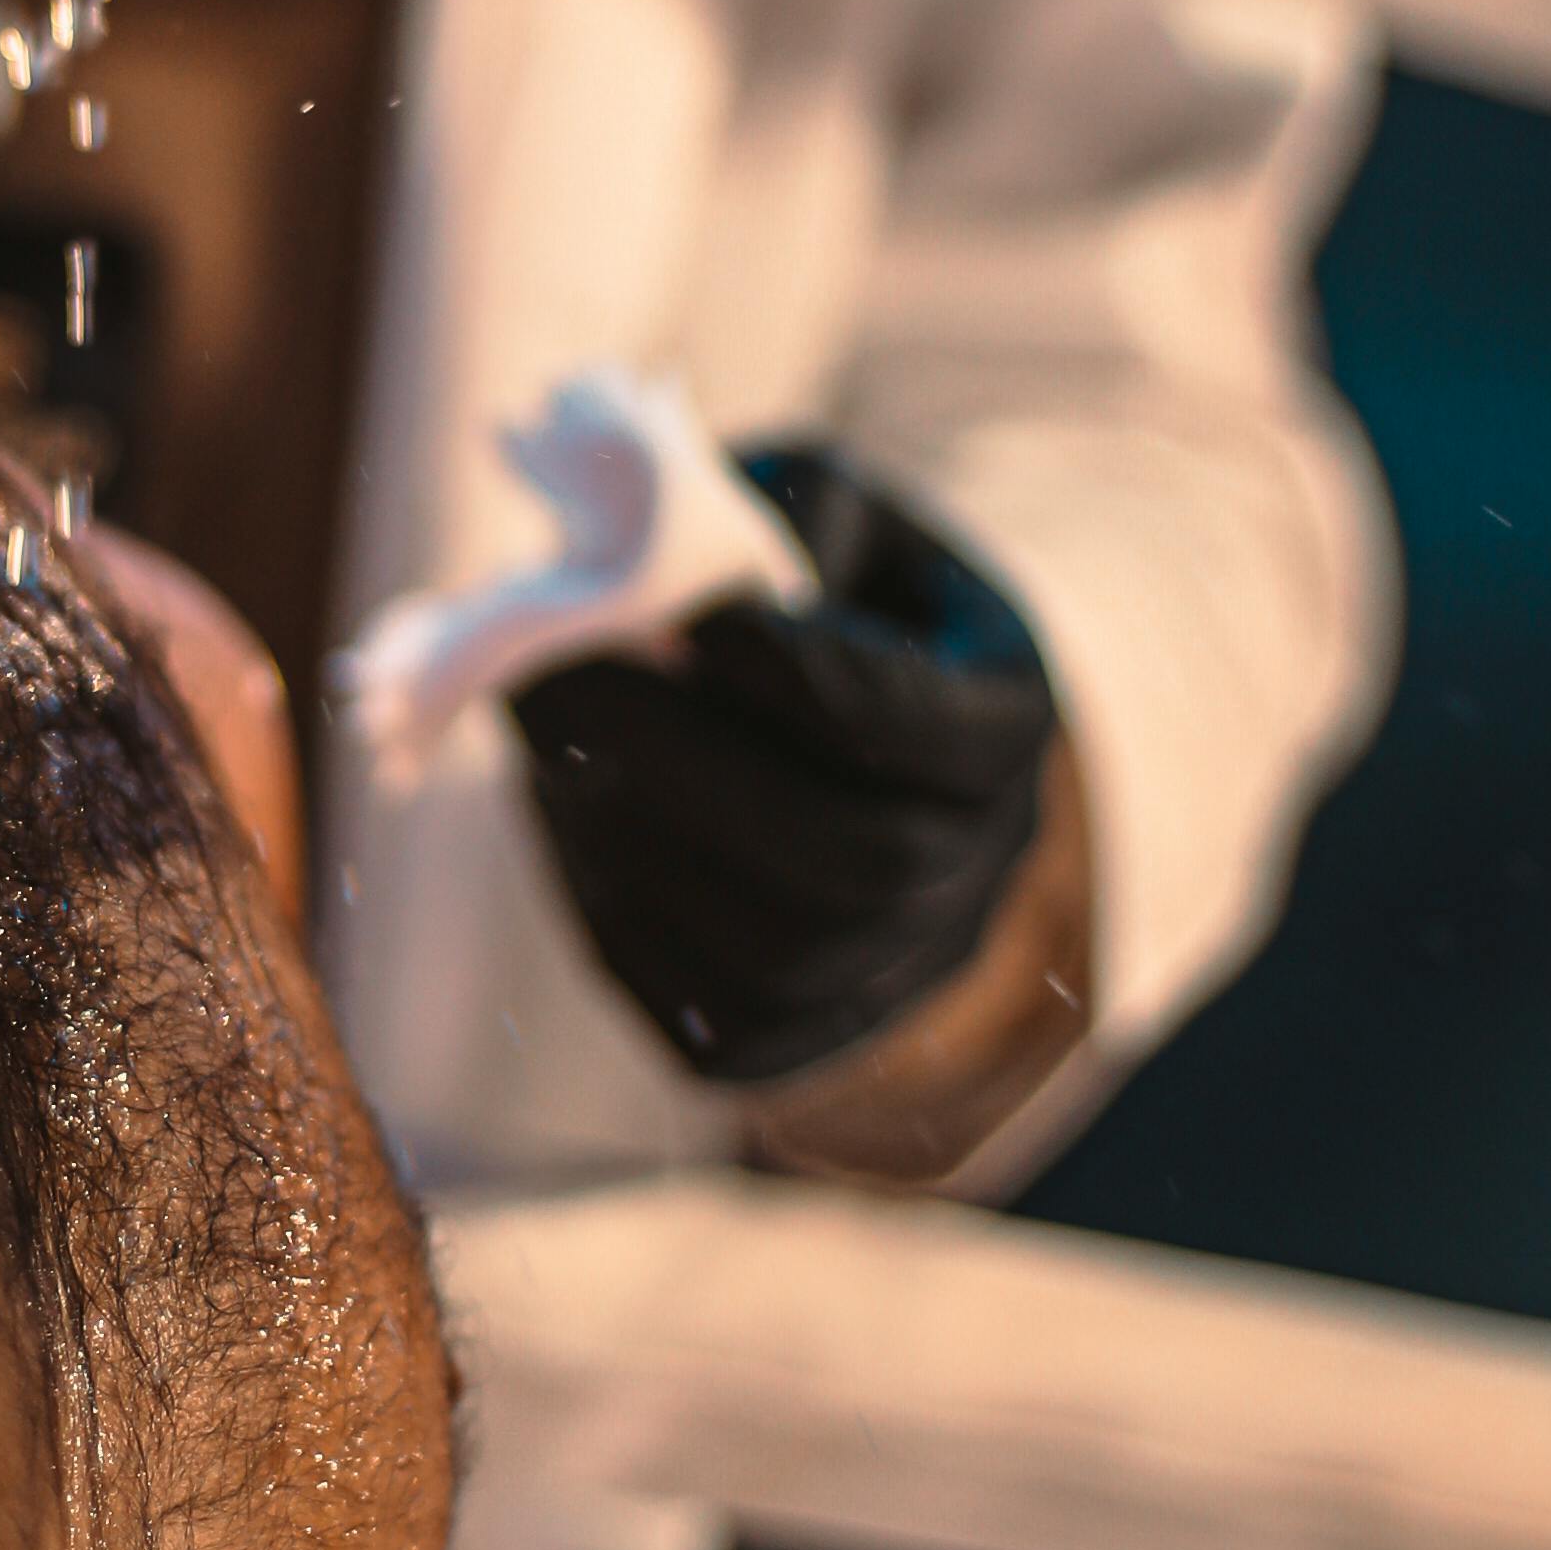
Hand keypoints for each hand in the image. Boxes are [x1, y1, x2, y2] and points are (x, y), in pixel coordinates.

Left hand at [509, 437, 1062, 1096]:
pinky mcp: (806, 1036)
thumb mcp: (831, 513)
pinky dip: (619, 916)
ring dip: (632, 842)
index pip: (909, 721)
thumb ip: (764, 517)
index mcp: (1009, 717)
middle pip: (845, 855)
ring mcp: (901, 967)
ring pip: (771, 949)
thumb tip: (646, 560)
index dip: (793, 674)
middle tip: (548, 677)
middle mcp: (981, 862)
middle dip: (679, 764)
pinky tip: (567, 814)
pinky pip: (710, 1016)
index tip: (685, 613)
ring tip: (541, 742)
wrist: (864, 743)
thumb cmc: (833, 593)